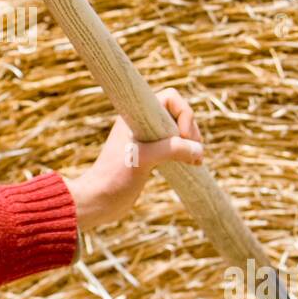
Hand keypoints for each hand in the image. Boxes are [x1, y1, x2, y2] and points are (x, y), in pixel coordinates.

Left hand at [64, 87, 203, 231]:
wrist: (98, 200)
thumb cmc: (114, 176)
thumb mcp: (144, 158)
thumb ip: (172, 149)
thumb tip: (199, 150)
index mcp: (136, 115)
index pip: (170, 98)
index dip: (183, 113)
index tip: (183, 136)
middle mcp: (142, 124)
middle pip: (178, 114)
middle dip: (191, 129)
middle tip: (194, 150)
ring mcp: (147, 139)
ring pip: (178, 131)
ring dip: (190, 142)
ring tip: (196, 160)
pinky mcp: (150, 155)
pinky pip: (174, 146)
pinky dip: (185, 152)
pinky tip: (193, 164)